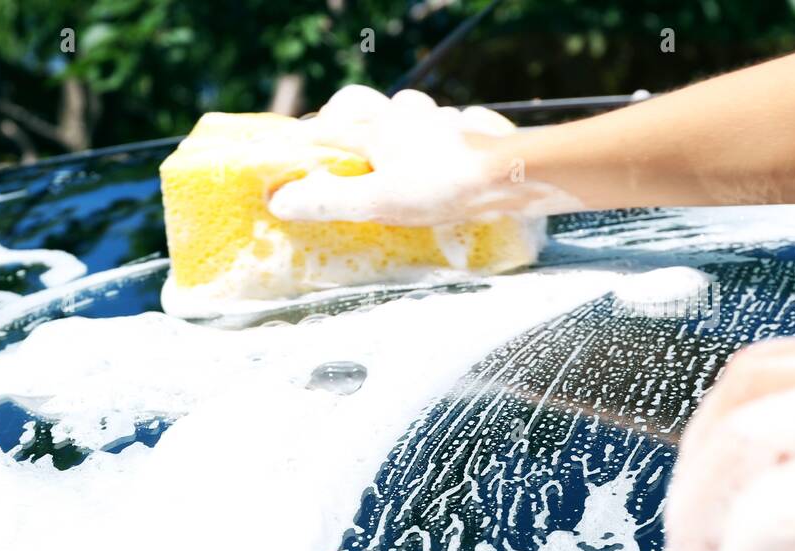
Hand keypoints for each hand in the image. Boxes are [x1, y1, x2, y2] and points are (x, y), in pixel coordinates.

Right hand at [267, 85, 569, 226]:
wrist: (514, 176)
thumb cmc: (443, 186)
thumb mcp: (378, 201)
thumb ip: (329, 200)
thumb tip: (280, 201)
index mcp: (376, 129)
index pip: (326, 130)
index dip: (302, 145)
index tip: (284, 161)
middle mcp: (404, 117)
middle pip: (360, 106)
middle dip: (342, 121)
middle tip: (334, 149)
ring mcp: (437, 122)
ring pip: (403, 112)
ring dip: (388, 127)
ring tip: (384, 157)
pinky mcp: (465, 134)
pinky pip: (436, 127)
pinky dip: (425, 139)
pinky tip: (430, 160)